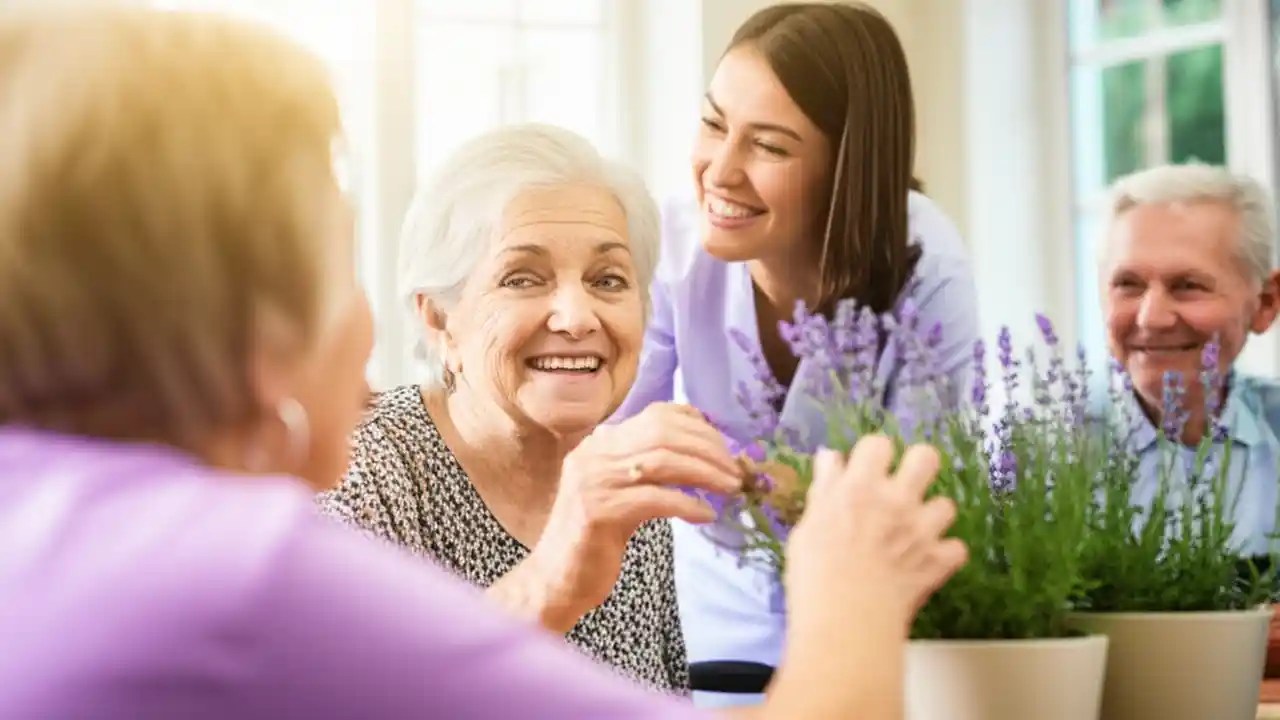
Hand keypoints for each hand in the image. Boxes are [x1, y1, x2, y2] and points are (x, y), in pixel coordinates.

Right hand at [528, 403, 741, 626]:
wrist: (556, 579)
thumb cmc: (596, 538)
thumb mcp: (621, 491)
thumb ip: (648, 469)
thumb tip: (705, 455)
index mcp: (600, 443)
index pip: (657, 415)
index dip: (698, 426)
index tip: (725, 446)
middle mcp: (594, 453)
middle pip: (665, 433)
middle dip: (709, 449)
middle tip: (737, 471)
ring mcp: (594, 480)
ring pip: (663, 461)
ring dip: (706, 473)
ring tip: (731, 489)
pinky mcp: (599, 511)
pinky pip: (655, 499)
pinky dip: (687, 504)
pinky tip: (706, 515)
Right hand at [785, 435, 966, 640]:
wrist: (846, 620)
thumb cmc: (815, 576)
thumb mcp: (808, 526)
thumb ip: (825, 488)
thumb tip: (830, 457)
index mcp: (860, 487)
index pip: (877, 444)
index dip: (874, 455)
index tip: (866, 469)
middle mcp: (896, 500)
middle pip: (926, 457)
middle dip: (917, 466)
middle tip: (902, 487)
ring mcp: (922, 530)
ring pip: (947, 504)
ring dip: (932, 516)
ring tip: (915, 532)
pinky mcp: (939, 561)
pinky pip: (957, 549)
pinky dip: (944, 556)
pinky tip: (928, 563)